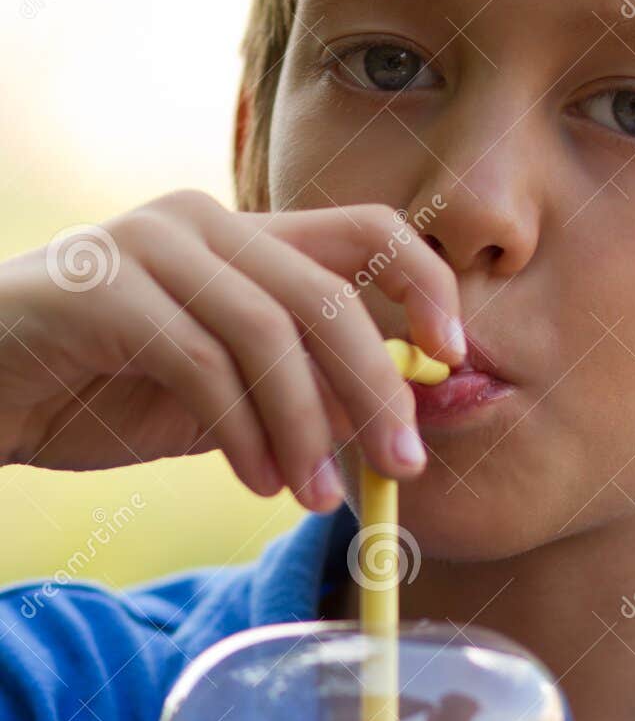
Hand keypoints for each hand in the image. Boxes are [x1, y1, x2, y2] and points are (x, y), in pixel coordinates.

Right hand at [0, 188, 465, 505]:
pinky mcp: (97, 287)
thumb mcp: (220, 396)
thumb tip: (392, 422)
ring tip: (315, 496)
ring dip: (307, 427)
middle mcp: (204, 224)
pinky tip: (254, 482)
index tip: (452, 356)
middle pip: (330, 291)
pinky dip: (241, 431)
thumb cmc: (96, 391)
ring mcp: (147, 247)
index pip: (367, 228)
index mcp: (244, 238)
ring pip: (269, 330)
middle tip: (404, 466)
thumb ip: (295, 393)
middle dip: (378, 388)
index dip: (427, 284)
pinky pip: (199, 361)